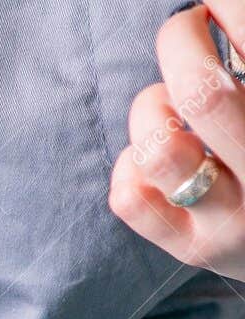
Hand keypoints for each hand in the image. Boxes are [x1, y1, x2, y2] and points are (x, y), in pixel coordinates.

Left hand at [111, 3, 244, 276]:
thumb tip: (213, 9)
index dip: (227, 6)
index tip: (212, 3)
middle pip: (202, 93)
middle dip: (181, 42)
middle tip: (187, 27)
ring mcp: (233, 220)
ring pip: (159, 147)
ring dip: (153, 108)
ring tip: (173, 104)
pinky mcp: (193, 248)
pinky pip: (130, 197)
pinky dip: (131, 163)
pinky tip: (156, 155)